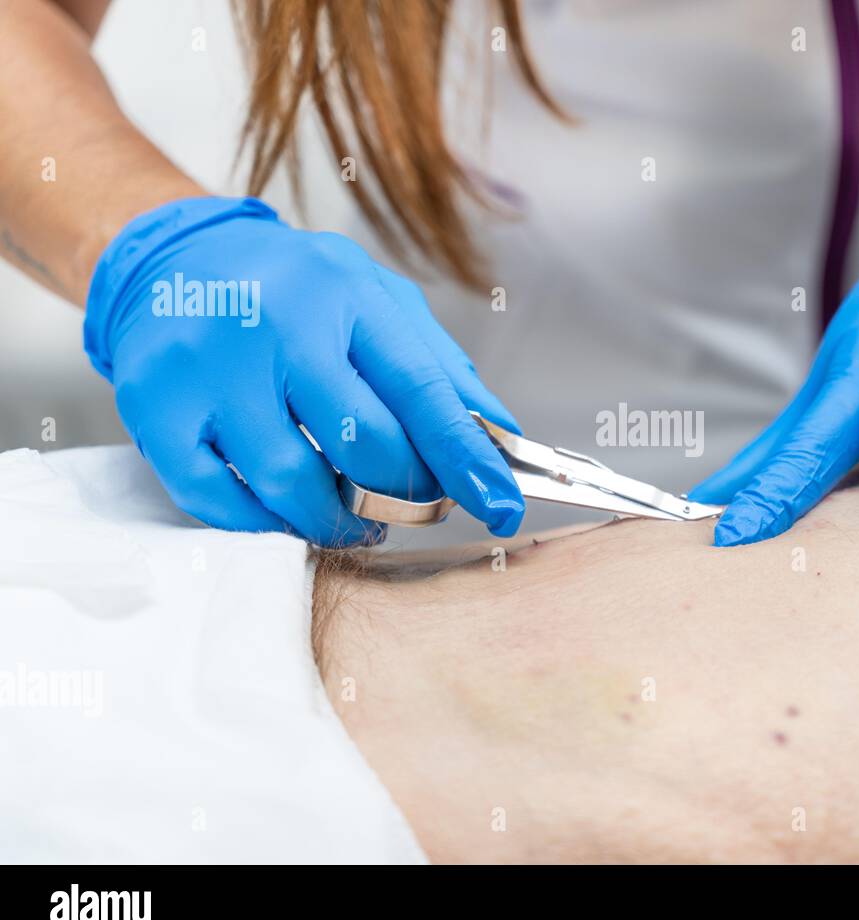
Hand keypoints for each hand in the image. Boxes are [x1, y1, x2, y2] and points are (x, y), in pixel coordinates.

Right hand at [84, 196, 524, 545]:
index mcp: (346, 294)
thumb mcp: (376, 302)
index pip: (422, 391)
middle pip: (363, 444)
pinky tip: (284, 510)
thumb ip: (441, 368)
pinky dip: (263, 523)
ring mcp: (209, 368)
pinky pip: (219, 500)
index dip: (467, 459)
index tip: (502, 506)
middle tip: (413, 504)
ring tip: (351, 519)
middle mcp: (277, 324)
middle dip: (404, 493)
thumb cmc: (292, 288)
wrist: (170, 256)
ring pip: (292, 483)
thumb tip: (503, 440)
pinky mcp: (155, 409)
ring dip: (336, 522)